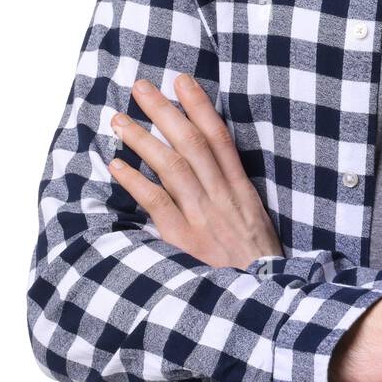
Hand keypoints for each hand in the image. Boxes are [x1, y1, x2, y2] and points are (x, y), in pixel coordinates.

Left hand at [108, 74, 284, 268]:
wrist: (265, 301)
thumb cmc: (257, 266)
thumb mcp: (256, 223)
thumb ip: (234, 197)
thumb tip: (211, 173)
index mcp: (241, 191)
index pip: (219, 138)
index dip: (200, 106)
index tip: (181, 80)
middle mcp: (222, 197)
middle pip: (192, 143)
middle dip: (166, 111)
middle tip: (141, 87)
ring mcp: (203, 217)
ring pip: (172, 167)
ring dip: (144, 140)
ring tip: (120, 120)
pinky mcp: (185, 241)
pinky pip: (157, 203)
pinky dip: (136, 182)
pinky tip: (116, 165)